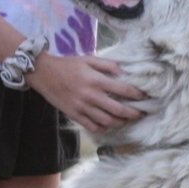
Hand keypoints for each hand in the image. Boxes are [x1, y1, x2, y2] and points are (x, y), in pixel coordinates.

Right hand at [30, 53, 148, 135]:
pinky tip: (109, 124)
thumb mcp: (89, 59)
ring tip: (126, 120)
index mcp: (96, 80)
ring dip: (120, 122)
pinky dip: (103, 128)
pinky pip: (92, 127)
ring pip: (107, 121)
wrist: (43, 73)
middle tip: (141, 113)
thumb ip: (108, 65)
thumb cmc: (68, 65)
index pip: (124, 90)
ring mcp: (82, 107)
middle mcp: (91, 96)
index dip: (138, 95)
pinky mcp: (74, 115)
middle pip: (118, 110)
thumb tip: (125, 71)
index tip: (146, 97)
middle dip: (133, 113)